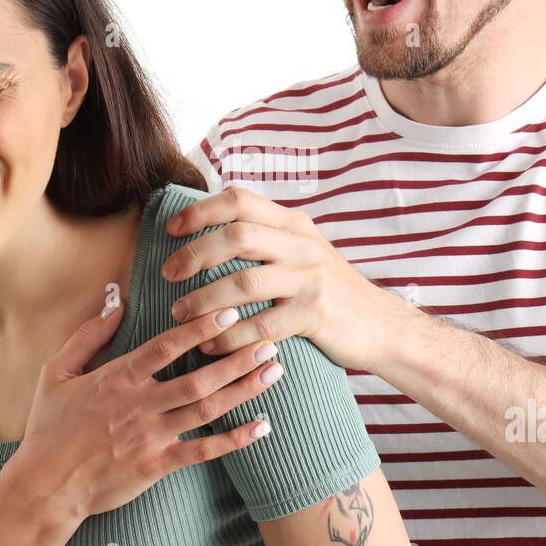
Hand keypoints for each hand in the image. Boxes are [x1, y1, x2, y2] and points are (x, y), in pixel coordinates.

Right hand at [15, 298, 283, 520]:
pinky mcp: (157, 465)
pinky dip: (234, 439)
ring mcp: (150, 436)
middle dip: (238, 358)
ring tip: (273, 372)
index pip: (167, 346)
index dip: (201, 328)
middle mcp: (139, 405)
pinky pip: (203, 451)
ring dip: (244, 390)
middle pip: (199, 377)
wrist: (44, 486)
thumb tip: (116, 304)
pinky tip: (261, 427)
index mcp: (117, 378)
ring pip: (206, 409)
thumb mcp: (55, 373)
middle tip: (270, 342)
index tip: (231, 312)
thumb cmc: (49, 427)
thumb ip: (87, 337)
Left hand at [159, 186, 405, 371]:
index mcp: (293, 223)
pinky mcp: (314, 314)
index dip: (200, 211)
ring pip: (243, 283)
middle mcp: (302, 244)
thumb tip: (208, 231)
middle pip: (237, 236)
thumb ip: (265, 237)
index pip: (239, 200)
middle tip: (167, 274)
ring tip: (179, 313)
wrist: (378, 324)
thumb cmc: (327, 289)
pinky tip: (210, 344)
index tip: (171, 229)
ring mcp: (310, 278)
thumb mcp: (301, 250)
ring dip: (204, 300)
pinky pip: (261, 326)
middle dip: (194, 255)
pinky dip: (229, 336)